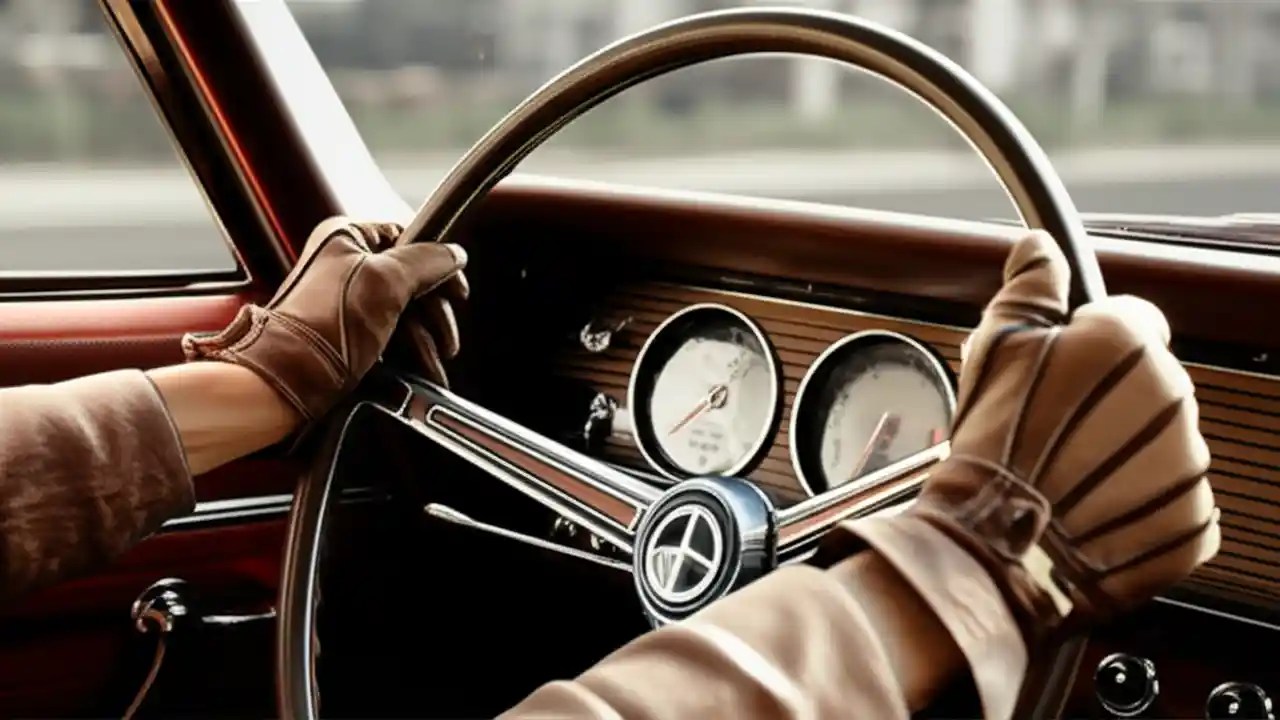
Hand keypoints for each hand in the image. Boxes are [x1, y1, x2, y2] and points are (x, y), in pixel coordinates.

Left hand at [182, 217, 466, 424]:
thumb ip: (427, 261)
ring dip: (425, 339)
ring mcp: (343, 300)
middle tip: (446, 337)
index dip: (436, 265)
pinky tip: (421, 369)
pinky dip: (408, 353)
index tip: (456, 290)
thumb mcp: (386, 282)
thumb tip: (454, 254)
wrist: (285, 382)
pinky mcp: (344, 334)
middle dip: (434, 313)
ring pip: (402, 311)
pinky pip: (387, 335)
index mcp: (346, 237)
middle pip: (410, 279)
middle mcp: (342, 264)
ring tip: (436, 362)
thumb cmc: (323, 330)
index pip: (408, 238)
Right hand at [849, 231, 1217, 640]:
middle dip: (1106, 402)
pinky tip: (1088, 510)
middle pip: (1147, 386)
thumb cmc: (995, 444)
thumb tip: (1039, 248)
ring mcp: (1187, 466)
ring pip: (1159, 446)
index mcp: (1127, 345)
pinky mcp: (1190, 524)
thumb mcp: (995, 348)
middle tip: (1051, 429)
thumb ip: (1028, 289)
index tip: (1060, 373)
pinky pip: (1169, 505)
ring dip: (1122, 455)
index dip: (1088, 344)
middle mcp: (1172, 399)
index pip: (1129, 321)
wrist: (997, 543)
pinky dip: (1135, 509)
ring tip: (1065, 475)